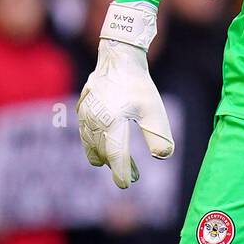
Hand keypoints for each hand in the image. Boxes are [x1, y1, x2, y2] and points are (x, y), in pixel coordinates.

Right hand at [77, 2, 173, 188]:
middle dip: (118, 167)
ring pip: (92, 147)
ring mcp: (85, 117)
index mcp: (112, 122)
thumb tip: (162, 157)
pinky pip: (86, 137)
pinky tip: (110, 145)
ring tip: (124, 164)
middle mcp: (94, 122)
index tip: (127, 185)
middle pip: (104, 154)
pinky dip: (97, 145)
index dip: (121, 173)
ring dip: (106, 157)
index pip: (116, 155)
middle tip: (135, 175)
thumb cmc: (138, 85)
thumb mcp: (154, 110)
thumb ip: (158, 135)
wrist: (117, 58)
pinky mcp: (82, 112)